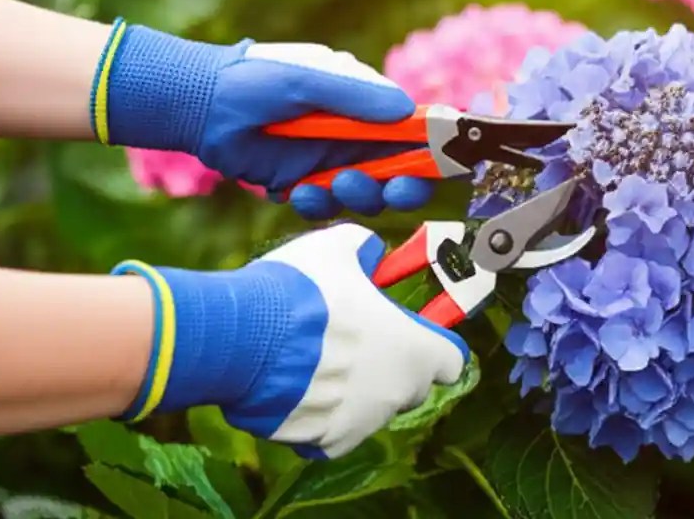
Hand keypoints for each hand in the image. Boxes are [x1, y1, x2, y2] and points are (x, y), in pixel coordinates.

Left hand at [92, 20, 434, 218]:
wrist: (198, 103)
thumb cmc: (256, 78)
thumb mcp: (308, 79)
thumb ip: (357, 96)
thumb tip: (407, 112)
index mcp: (364, 104)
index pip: (413, 130)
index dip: (432, 150)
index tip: (440, 165)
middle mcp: (353, 135)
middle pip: (398, 172)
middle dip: (400, 185)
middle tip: (391, 188)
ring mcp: (328, 160)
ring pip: (365, 195)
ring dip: (358, 195)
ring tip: (333, 183)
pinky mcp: (302, 183)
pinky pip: (325, 205)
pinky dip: (318, 202)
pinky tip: (300, 190)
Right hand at [112, 223, 469, 458]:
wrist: (242, 338)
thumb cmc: (303, 289)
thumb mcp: (340, 248)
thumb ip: (367, 252)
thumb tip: (372, 254)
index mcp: (416, 350)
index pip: (451, 361)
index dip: (434, 345)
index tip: (411, 332)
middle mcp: (396, 394)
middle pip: (409, 387)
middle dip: (390, 367)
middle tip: (355, 341)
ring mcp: (361, 424)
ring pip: (369, 410)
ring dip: (352, 391)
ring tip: (312, 360)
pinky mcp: (323, 445)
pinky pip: (331, 433)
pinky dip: (320, 416)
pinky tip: (295, 389)